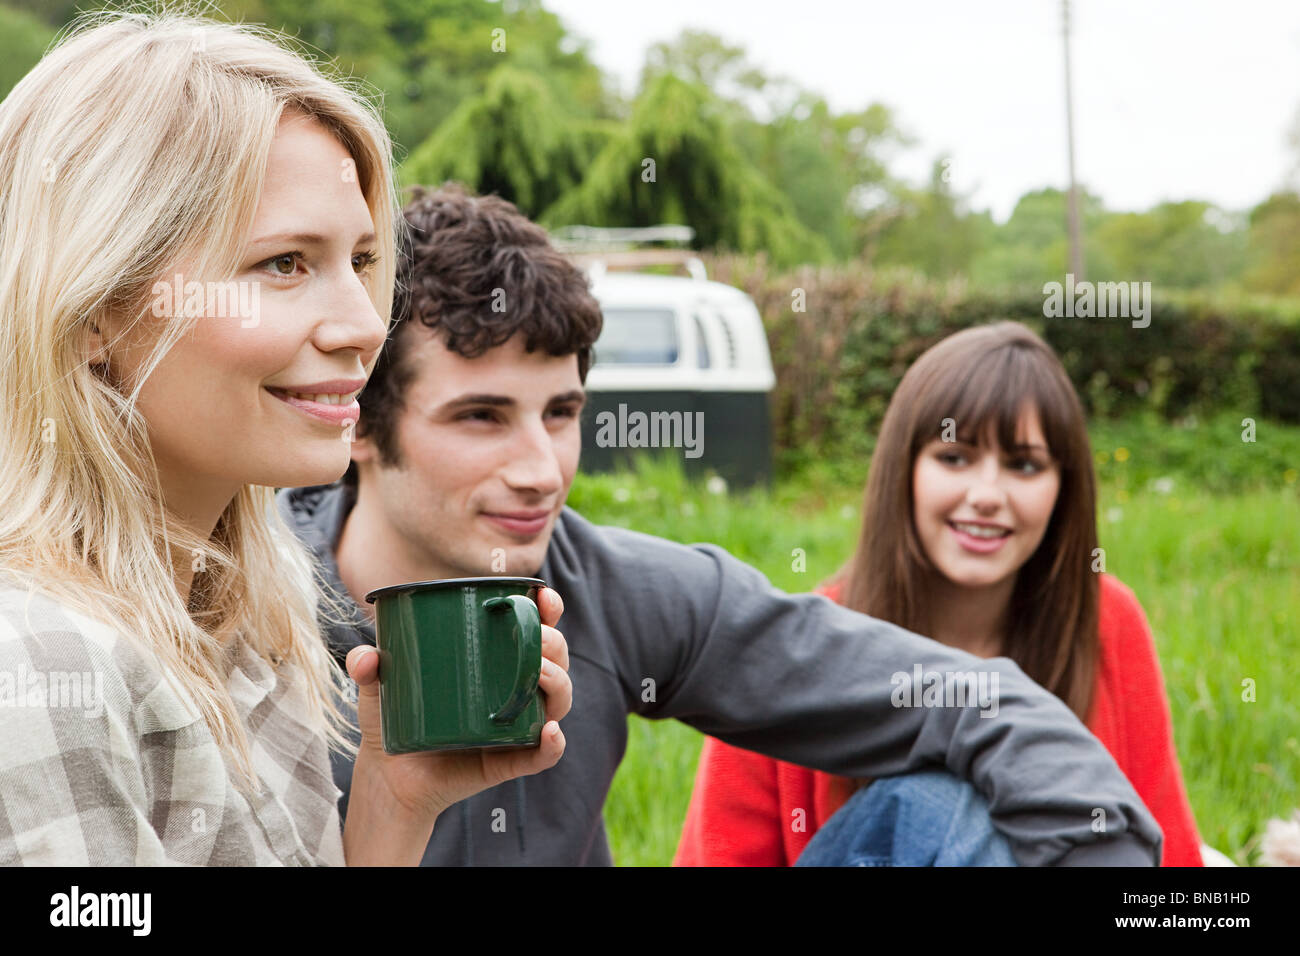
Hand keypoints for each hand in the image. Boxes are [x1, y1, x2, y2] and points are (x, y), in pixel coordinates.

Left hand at [342, 587, 570, 864]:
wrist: (386, 776)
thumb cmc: (392, 717)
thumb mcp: (377, 684)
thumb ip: (366, 664)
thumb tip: (367, 657)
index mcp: (495, 660)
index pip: (535, 628)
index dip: (548, 610)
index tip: (542, 599)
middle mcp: (515, 688)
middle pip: (555, 659)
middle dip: (554, 643)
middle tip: (534, 639)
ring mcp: (516, 724)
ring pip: (559, 700)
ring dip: (559, 683)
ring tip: (540, 675)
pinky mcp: (509, 761)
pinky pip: (543, 755)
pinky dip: (553, 744)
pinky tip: (550, 731)